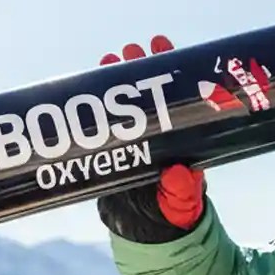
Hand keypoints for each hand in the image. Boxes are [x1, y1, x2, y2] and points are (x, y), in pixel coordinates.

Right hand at [95, 36, 206, 242]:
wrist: (151, 228)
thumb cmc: (176, 210)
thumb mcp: (183, 201)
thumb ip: (183, 190)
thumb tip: (179, 174)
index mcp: (183, 133)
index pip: (179, 91)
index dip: (170, 67)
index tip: (161, 46)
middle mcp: (161, 127)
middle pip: (150, 89)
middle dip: (140, 66)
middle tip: (130, 50)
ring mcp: (137, 134)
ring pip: (126, 100)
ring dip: (118, 77)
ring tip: (109, 59)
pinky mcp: (116, 146)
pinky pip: (108, 119)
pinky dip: (99, 101)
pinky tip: (91, 82)